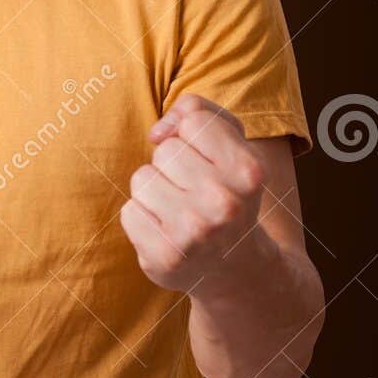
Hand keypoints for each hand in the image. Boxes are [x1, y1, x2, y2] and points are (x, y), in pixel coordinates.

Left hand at [120, 94, 268, 293]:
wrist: (236, 266)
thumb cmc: (227, 190)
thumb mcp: (232, 142)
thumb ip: (198, 111)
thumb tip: (157, 132)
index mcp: (248, 170)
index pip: (193, 120)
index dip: (194, 137)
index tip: (208, 161)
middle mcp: (225, 203)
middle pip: (165, 149)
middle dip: (174, 166)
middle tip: (196, 194)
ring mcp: (194, 232)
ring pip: (142, 178)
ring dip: (155, 192)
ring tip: (181, 212)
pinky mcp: (165, 256)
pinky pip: (129, 212)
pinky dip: (142, 219)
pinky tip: (168, 233)